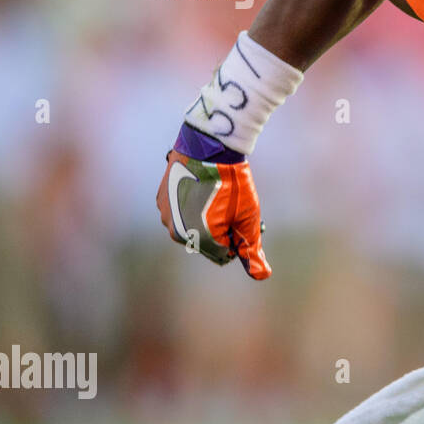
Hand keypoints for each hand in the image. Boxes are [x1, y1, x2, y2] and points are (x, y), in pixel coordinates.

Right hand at [156, 137, 270, 279]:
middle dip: (223, 232)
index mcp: (199, 239)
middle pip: (207, 243)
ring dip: (207, 220)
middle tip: (235, 210)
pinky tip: (204, 190)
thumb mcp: (248, 217)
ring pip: (193, 228)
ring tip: (220, 199)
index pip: (224, 255)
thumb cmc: (233, 183)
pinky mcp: (161, 201)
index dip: (239, 240)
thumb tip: (262, 275)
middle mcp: (177, 232)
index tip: (244, 221)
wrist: (208, 147)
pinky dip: (193, 207)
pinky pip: (181, 213)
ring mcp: (166, 216)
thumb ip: (252, 249)